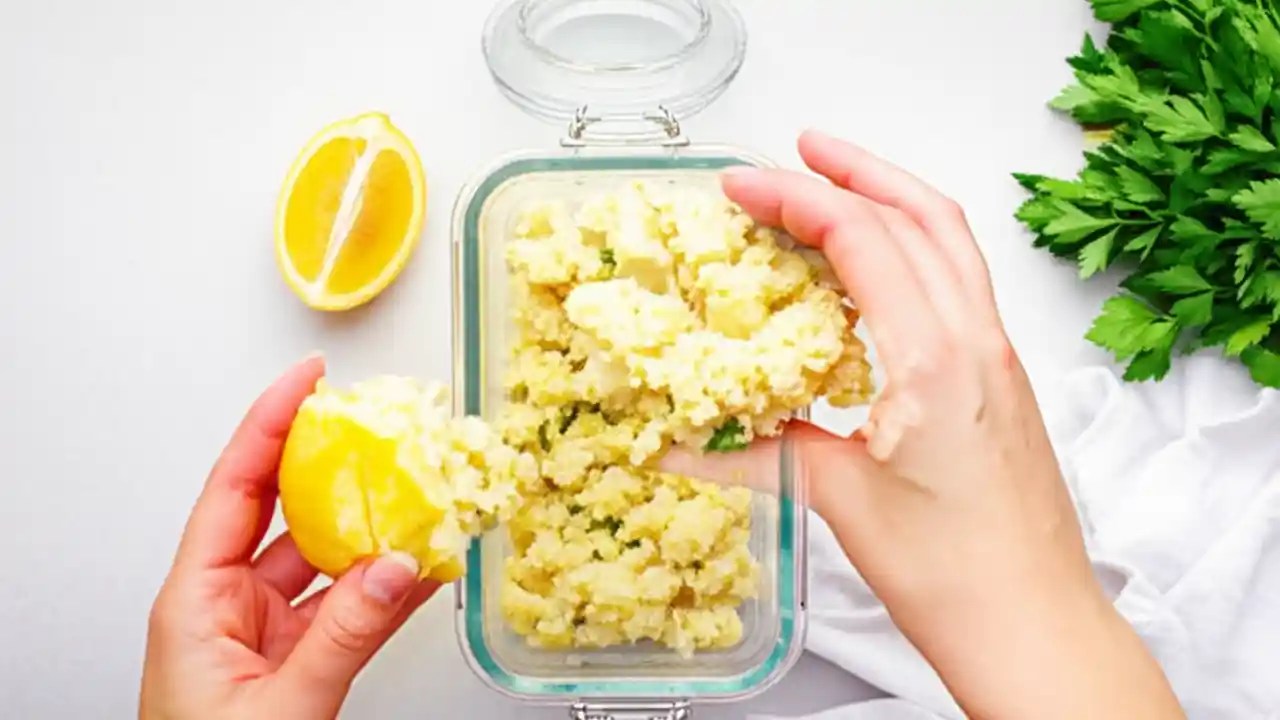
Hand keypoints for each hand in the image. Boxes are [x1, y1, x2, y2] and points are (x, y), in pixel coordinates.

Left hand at [140, 356, 438, 719]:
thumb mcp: (281, 706)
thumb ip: (344, 636)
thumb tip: (395, 566)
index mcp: (194, 601)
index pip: (234, 487)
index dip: (269, 424)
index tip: (307, 380)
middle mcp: (224, 604)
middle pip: (278, 509)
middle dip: (328, 463)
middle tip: (373, 424)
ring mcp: (262, 632)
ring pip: (322, 558)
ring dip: (370, 530)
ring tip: (417, 494)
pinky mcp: (295, 660)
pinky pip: (347, 608)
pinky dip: (385, 588)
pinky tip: (422, 567)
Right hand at [662, 131, 1182, 718]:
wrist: (1033, 623)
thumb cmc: (955, 575)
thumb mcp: (840, 502)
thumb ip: (760, 456)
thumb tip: (685, 445)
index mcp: (934, 361)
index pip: (863, 240)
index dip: (796, 199)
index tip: (743, 186)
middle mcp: (976, 342)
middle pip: (919, 215)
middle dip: (852, 170)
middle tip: (795, 152)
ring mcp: (997, 356)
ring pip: (951, 239)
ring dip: (893, 195)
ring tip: (837, 180)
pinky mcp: (1001, 377)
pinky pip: (960, 281)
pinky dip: (915, 247)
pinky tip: (875, 269)